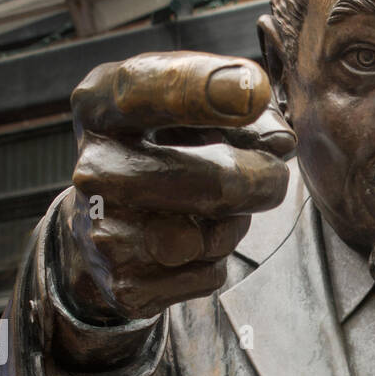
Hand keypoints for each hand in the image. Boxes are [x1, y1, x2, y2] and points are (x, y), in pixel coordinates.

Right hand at [62, 52, 293, 320]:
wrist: (101, 229)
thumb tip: (281, 144)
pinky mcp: (127, 287)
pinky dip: (215, 260)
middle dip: (262, 179)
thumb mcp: (184, 115)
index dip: (201, 88)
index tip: (253, 89)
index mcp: (98, 110)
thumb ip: (238, 113)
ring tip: (210, 211)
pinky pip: (209, 274)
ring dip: (232, 225)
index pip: (143, 91)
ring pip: (213, 238)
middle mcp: (93, 171)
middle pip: (212, 184)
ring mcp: (105, 235)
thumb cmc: (157, 154)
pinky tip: (189, 245)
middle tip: (276, 175)